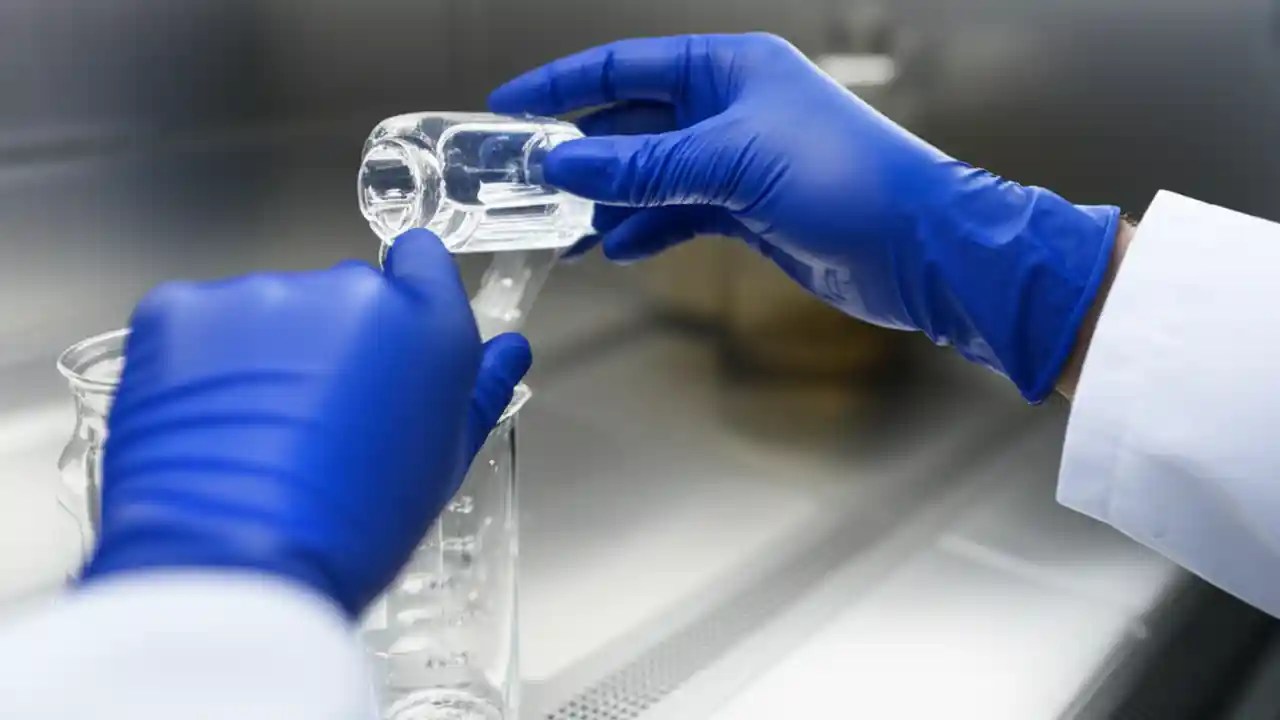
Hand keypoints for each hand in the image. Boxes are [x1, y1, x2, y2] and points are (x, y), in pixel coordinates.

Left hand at [82, 229, 531, 617]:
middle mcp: (350, 290)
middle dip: (333, 339)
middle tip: (319, 416)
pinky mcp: (181, 308)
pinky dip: (198, 363)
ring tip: (258, 432)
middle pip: (343, 293)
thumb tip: (509, 350)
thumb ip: (478, 390)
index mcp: (427, 322)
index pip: (422, 258)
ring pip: (269, 311)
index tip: (389, 339)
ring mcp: (262, 294)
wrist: (239, 562)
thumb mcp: (442, 463)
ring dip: (264, 352)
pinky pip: (197, 322)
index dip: (406, 295)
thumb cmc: (357, 526)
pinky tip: (205, 423)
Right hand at [491, 33, 1118, 400]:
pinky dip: (647, 229)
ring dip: (609, 202)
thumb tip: (563, 165)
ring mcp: (741, 161)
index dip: (563, 87)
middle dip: (583, 155)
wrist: (922, 249)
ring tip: (564, 232)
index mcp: (729, 68)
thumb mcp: (730, 162)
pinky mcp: (752, 210)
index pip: (626, 67)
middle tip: (528, 184)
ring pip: (653, 175)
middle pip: (634, 123)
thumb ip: (642, 167)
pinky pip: (681, 212)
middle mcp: (731, 107)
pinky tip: (617, 249)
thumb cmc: (845, 180)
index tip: (510, 108)